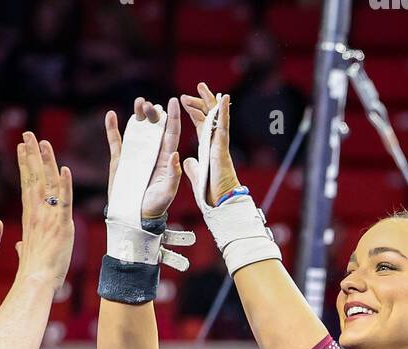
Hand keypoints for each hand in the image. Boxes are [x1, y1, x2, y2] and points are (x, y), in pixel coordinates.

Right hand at [14, 131, 73, 284]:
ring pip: (48, 183)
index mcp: (30, 217)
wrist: (36, 281)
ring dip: (46, 161)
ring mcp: (49, 217)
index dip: (25, 165)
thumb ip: (23, 246)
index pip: (27, 184)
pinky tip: (65, 169)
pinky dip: (65, 184)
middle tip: (28, 134)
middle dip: (32, 154)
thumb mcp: (27, 254)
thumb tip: (20, 247)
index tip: (22, 149)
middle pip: (34, 177)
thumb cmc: (33, 272)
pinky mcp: (62, 225)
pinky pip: (65, 200)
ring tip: (43, 142)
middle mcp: (37, 212)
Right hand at [104, 97, 183, 219]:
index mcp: (165, 158)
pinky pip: (116, 141)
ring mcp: (135, 154)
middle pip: (154, 127)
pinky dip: (112, 128)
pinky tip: (111, 115)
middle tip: (149, 105)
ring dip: (137, 115)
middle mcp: (152, 153)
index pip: (171, 133)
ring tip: (139, 102)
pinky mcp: (120, 160)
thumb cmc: (155, 206)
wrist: (135, 217)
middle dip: (153, 113)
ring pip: (137, 130)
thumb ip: (173, 175)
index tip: (172, 101)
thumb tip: (174, 154)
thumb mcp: (168, 192)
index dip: (172, 117)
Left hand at [180, 83, 240, 206]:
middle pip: (208, 116)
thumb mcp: (196, 176)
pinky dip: (223, 112)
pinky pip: (222, 127)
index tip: (184, 100)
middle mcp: (213, 143)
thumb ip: (192, 168)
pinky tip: (223, 99)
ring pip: (215, 118)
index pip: (200, 124)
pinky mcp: (221, 149)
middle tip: (197, 85)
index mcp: (207, 148)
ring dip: (210, 101)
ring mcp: (218, 144)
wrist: (219, 203)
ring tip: (203, 86)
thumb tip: (188, 161)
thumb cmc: (211, 193)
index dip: (194, 111)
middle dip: (202, 100)